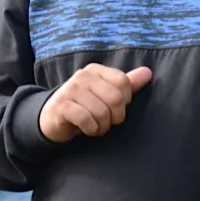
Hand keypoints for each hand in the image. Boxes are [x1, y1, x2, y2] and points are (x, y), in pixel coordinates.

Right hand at [38, 64, 152, 143]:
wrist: (51, 119)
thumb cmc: (83, 106)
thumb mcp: (104, 94)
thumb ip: (126, 84)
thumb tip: (148, 72)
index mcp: (95, 70)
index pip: (123, 82)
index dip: (125, 101)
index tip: (116, 109)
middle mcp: (82, 76)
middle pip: (115, 98)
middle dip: (115, 117)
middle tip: (107, 122)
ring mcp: (70, 90)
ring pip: (101, 111)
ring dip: (102, 126)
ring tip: (96, 127)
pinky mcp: (62, 106)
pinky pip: (86, 119)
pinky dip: (90, 129)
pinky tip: (87, 130)